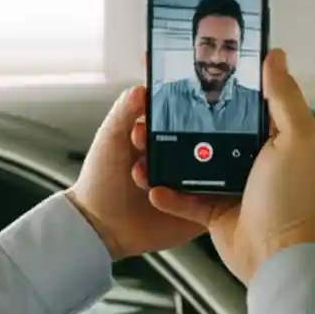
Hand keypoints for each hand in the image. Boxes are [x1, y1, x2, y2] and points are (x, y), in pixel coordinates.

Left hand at [67, 86, 206, 260]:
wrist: (100, 226)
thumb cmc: (100, 180)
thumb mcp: (110, 138)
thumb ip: (124, 111)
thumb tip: (143, 87)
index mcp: (161, 137)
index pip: (184, 116)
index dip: (181, 111)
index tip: (173, 111)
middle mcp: (179, 158)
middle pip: (204, 140)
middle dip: (196, 138)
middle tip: (182, 140)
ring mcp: (191, 184)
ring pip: (214, 168)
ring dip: (199, 167)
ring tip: (173, 170)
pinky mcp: (198, 210)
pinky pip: (214, 199)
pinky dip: (211, 193)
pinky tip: (192, 190)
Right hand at [138, 49, 314, 281]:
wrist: (276, 256)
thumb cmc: (293, 198)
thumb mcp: (296, 138)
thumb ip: (284, 96)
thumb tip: (274, 54)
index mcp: (276, 136)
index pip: (248, 99)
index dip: (227, 80)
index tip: (198, 62)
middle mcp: (254, 157)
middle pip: (213, 128)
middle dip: (185, 116)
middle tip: (158, 101)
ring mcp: (232, 184)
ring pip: (192, 161)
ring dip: (167, 153)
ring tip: (144, 140)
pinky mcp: (214, 210)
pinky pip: (183, 197)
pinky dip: (167, 192)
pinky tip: (150, 182)